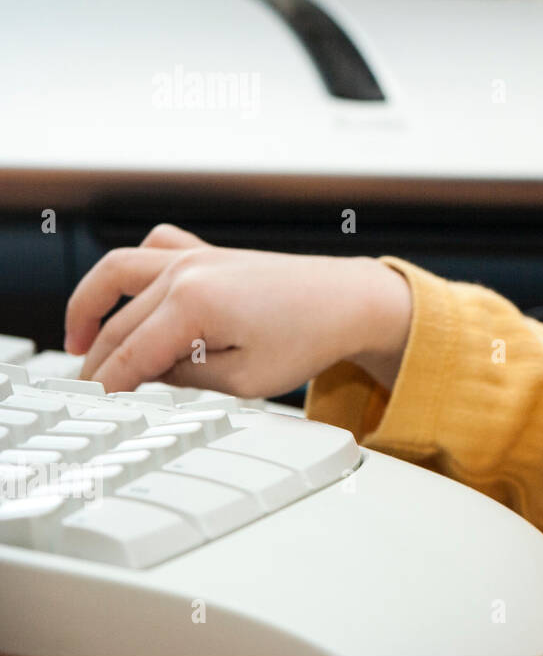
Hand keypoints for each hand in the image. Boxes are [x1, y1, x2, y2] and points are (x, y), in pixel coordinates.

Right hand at [64, 223, 411, 396]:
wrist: (351, 301)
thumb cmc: (310, 337)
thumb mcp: (244, 382)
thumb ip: (186, 379)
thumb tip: (147, 376)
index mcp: (193, 303)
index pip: (130, 355)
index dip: (106, 387)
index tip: (90, 408)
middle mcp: (187, 271)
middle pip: (119, 321)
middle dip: (96, 360)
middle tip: (84, 392)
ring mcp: (196, 255)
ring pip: (119, 272)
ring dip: (90, 305)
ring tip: (77, 342)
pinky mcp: (209, 252)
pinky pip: (154, 247)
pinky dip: (130, 269)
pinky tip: (124, 296)